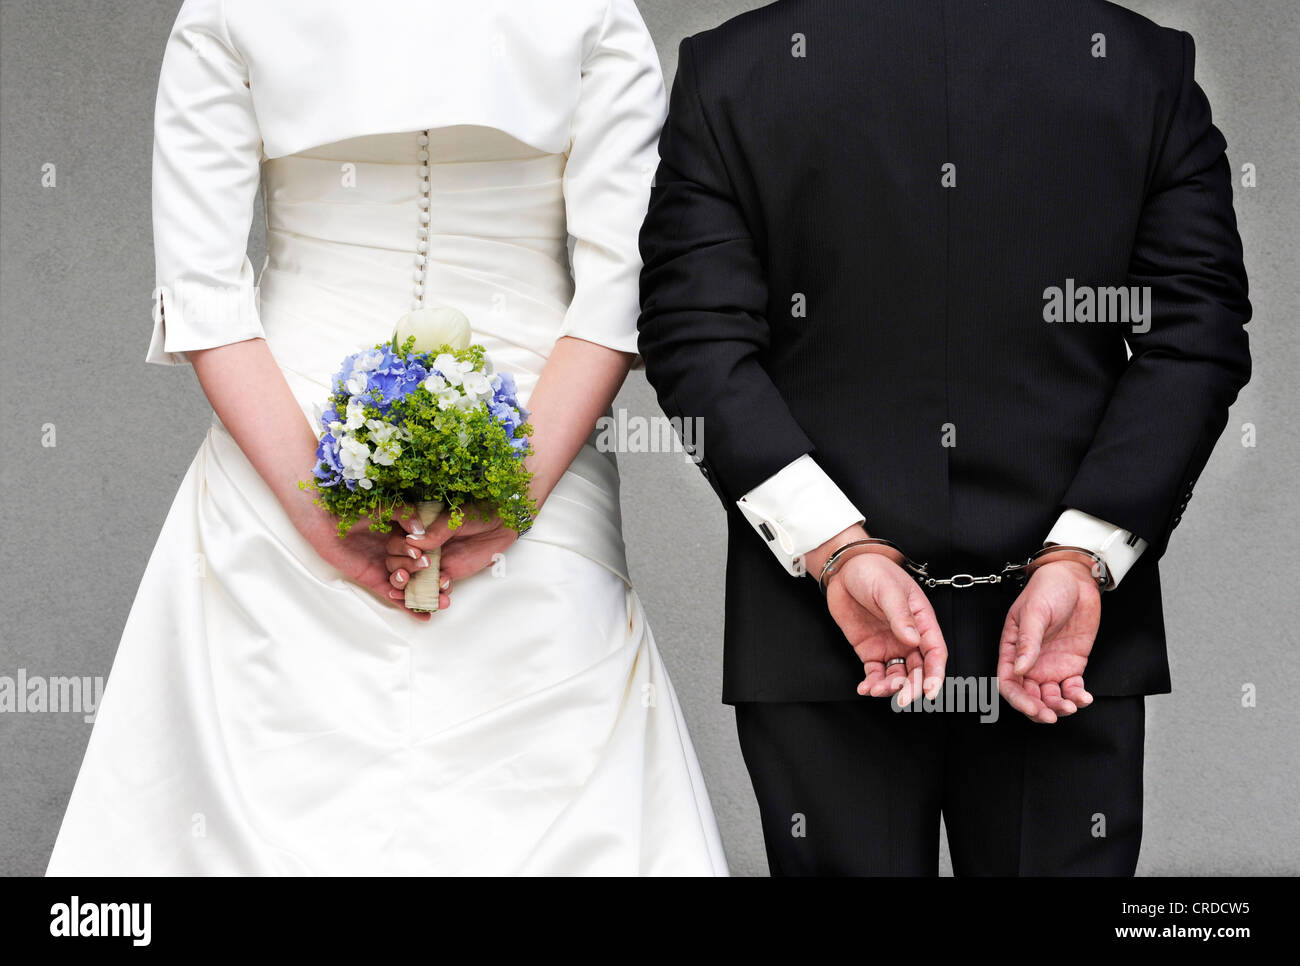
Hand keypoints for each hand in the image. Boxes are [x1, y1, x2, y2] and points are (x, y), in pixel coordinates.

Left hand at [294, 500, 444, 620]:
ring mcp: (384, 566)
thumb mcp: (386, 506)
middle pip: (419, 569)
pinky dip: (407, 605)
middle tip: (442, 583)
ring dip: (425, 594)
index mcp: (402, 533)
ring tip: (439, 602)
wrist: (326, 518)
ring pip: (408, 584)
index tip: (446, 565)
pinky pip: (392, 594)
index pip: (425, 548)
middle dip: (433, 579)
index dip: (437, 558)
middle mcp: (395, 551)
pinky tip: (423, 615)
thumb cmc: (354, 507)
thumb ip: (405, 515)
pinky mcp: (372, 578)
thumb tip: (420, 531)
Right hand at [390, 505, 518, 585]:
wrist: (503, 522)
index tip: (413, 553)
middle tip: (416, 572)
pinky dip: (437, 590)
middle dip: (404, 571)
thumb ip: (437, 530)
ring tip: (423, 591)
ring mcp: (435, 560)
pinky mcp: (449, 571)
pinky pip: (437, 585)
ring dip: (416, 586)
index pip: (398, 541)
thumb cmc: (479, 512)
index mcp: (420, 527)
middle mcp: (424, 545)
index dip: (399, 549)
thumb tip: (414, 541)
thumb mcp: (456, 517)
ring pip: (416, 578)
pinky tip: (444, 588)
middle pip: (401, 563)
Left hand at [824, 553, 947, 705]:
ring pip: (897, 675)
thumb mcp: (889, 589)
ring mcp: (890, 645)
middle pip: (918, 670)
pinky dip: (872, 684)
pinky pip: (875, 672)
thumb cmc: (873, 571)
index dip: (935, 674)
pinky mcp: (870, 650)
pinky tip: (866, 688)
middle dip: (913, 687)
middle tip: (902, 698)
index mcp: (922, 621)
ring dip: (891, 687)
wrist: (844, 568)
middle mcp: (909, 637)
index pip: (935, 653)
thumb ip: (901, 615)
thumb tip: (913, 640)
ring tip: (878, 690)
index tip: (930, 691)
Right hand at [997, 559, 1101, 722]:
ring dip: (1060, 707)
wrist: (1077, 578)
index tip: (1034, 708)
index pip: (1009, 683)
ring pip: (1050, 698)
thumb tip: (1021, 669)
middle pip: (1028, 696)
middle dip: (1040, 710)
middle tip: (1053, 715)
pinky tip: (1084, 698)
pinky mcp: (1072, 665)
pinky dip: (1077, 697)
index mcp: (1013, 649)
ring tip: (1072, 705)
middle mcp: (1030, 662)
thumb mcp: (1035, 612)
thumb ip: (1028, 642)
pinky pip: (1072, 689)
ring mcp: (1051, 665)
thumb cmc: (1048, 588)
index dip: (1019, 700)